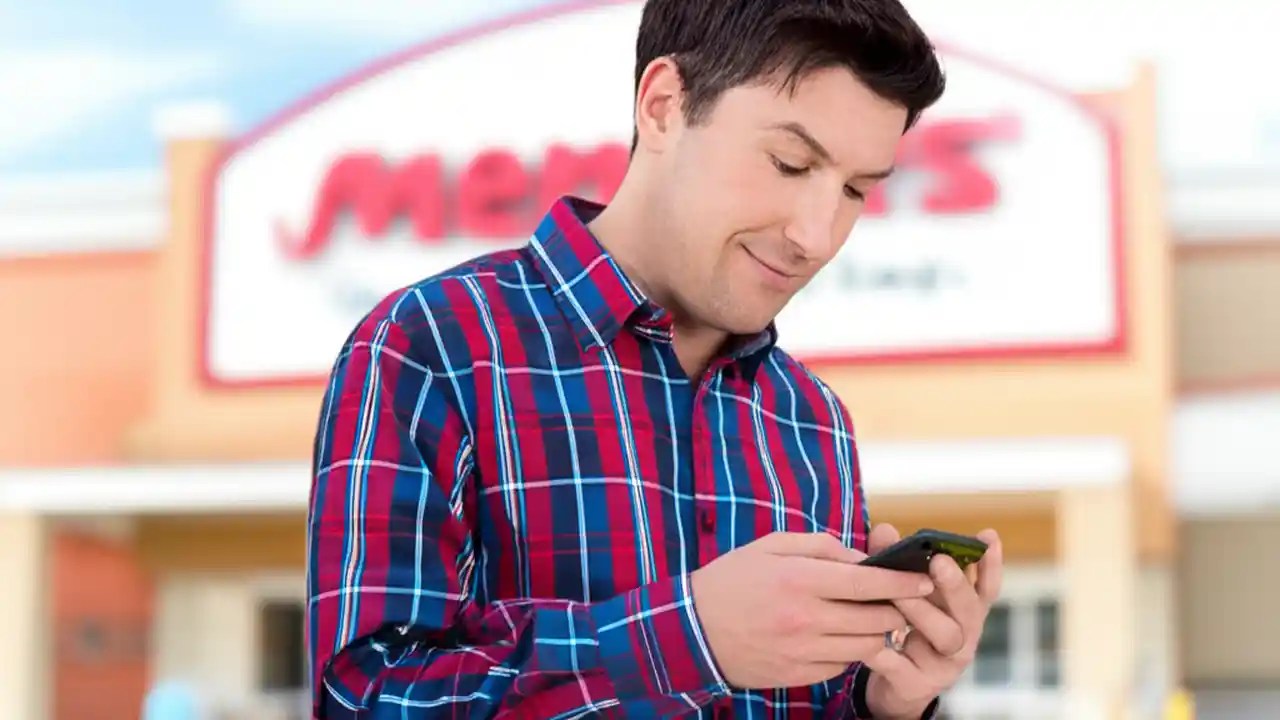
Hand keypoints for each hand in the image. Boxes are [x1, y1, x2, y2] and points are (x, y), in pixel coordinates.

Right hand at [690, 531, 934, 689]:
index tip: (925, 579)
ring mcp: (803, 650)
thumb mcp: (771, 546)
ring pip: (866, 646)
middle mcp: (805, 617)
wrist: (693, 632)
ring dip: (878, 632)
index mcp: (800, 579)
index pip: (867, 581)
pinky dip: (851, 651)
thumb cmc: (732, 581)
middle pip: (876, 618)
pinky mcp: (798, 674)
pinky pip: (843, 666)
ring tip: (875, 618)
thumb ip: (820, 546)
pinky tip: (841, 637)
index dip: (902, 581)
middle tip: (903, 600)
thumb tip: (861, 556)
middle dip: (898, 608)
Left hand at [862, 524, 1003, 718]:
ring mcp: (944, 664)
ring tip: (897, 594)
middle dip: (955, 584)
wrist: (894, 688)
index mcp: (963, 613)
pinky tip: (872, 642)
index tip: (987, 535)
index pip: (985, 588)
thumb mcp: (906, 596)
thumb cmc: (904, 630)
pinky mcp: (918, 685)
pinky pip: (904, 668)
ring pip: (944, 636)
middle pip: (969, 610)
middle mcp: (962, 637)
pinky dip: (887, 654)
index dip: (990, 563)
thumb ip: (897, 563)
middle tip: (938, 561)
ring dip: (922, 611)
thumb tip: (884, 529)